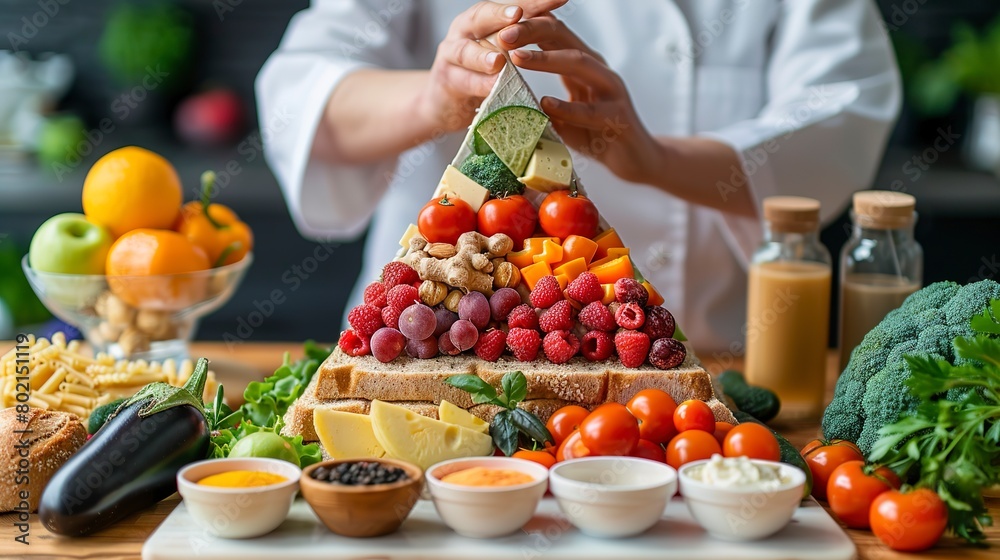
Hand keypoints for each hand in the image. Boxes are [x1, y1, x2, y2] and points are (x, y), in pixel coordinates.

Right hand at [418, 1, 567, 131]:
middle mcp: (465, 30)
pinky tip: (492, 86)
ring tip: (499, 60)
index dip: (532, 2)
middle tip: (518, 14)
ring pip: (466, 51)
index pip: (510, 5)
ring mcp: (451, 54)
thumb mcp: (499, 50)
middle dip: (501, 15)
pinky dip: (479, 84)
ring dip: (483, 56)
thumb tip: (553, 24)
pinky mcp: (446, 80)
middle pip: (482, 17)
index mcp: (483, 19)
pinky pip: (464, 81)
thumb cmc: (479, 72)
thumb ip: (518, 37)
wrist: (446, 102)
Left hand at [498, 16, 660, 183]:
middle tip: (502, 35)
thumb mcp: (565, 115)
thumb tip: (506, 100)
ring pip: (578, 63)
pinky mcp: (618, 116)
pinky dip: (567, 107)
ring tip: (517, 58)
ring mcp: (611, 90)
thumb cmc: (597, 135)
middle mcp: (598, 70)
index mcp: (583, 65)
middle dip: (531, 32)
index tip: (497, 30)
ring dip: (545, 59)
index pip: (553, 34)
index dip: (526, 28)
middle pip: (564, 37)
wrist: (637, 160)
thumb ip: (542, 103)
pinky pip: (590, 110)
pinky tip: (546, 104)